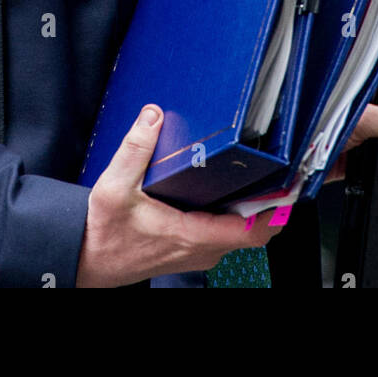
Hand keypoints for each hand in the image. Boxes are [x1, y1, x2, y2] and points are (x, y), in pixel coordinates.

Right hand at [75, 104, 280, 286]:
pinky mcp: (191, 250)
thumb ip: (134, 150)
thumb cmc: (101, 234)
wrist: (85, 260)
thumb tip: (152, 117)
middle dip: (272, 204)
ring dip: (255, 211)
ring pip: (241, 234)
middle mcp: (199, 248)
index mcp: (190, 235)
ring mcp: (197, 252)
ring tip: (264, 178)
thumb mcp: (113, 188)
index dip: (276, 210)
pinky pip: (227, 235)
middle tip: (284, 173)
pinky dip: (238, 217)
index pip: (251, 231)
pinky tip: (234, 193)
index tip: (291, 188)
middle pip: (254, 231)